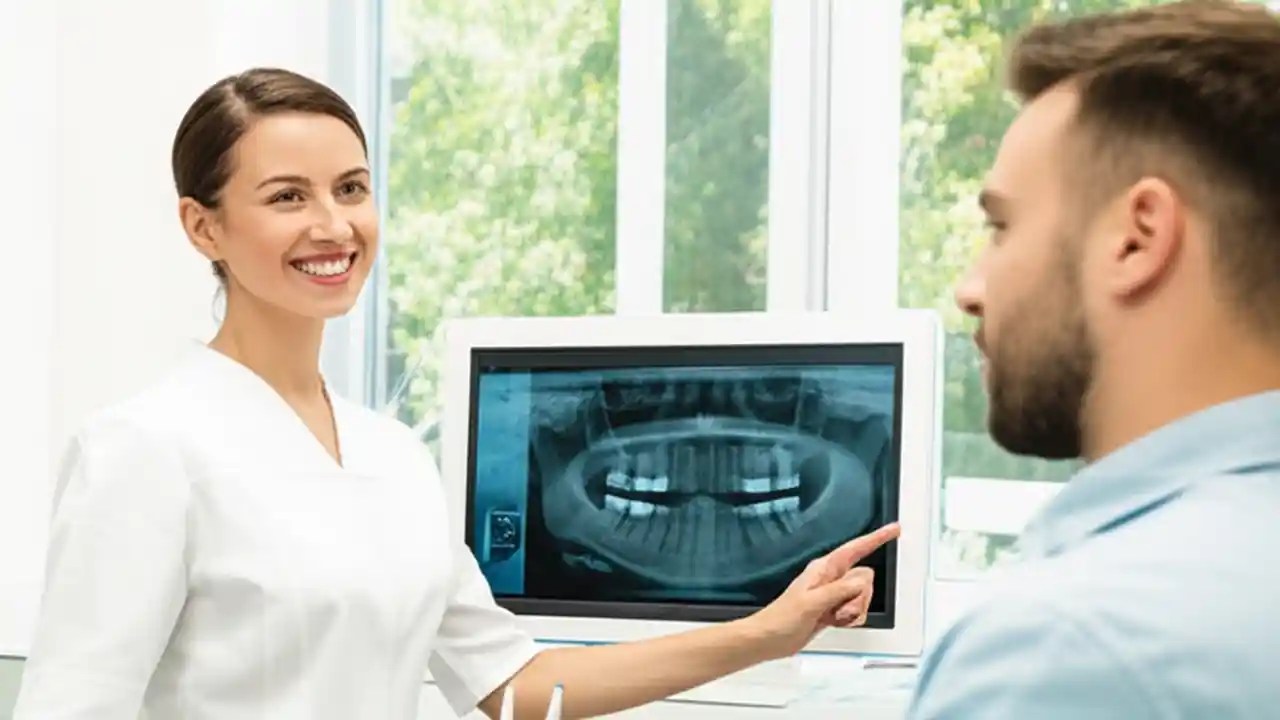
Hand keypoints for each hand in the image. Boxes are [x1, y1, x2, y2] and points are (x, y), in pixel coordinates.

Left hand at [743, 522, 900, 659]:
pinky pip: (857, 611)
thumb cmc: (782, 618)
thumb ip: (838, 591)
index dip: (876, 538)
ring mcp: (834, 594)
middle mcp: (831, 578)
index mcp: (824, 568)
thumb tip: (860, 582)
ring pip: (863, 596)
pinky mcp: (835, 609)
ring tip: (832, 617)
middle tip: (838, 611)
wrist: (770, 639)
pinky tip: (833, 622)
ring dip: (853, 611)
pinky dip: (850, 620)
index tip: (894, 529)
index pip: (856, 548)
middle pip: (865, 579)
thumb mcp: (811, 602)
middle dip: (859, 598)